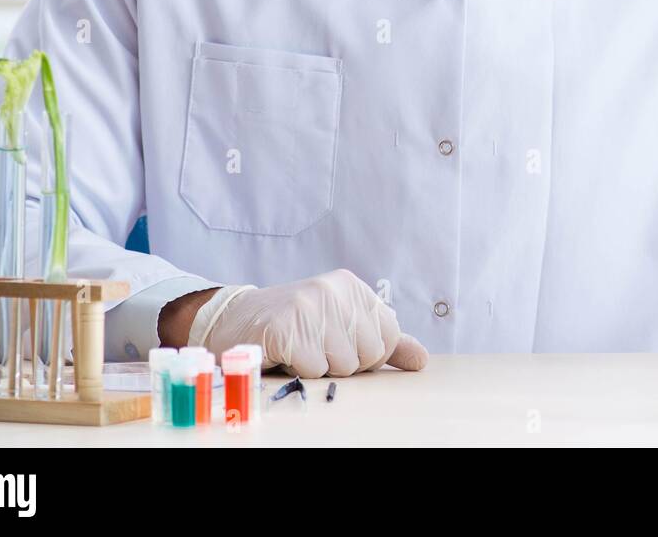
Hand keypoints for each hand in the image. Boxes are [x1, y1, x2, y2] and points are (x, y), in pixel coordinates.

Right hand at [202, 269, 428, 377]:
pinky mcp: (284, 328)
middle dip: (341, 363)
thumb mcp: (343, 326)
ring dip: (318, 368)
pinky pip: (313, 370)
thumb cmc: (296, 327)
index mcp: (352, 287)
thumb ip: (384, 340)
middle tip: (314, 346)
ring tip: (299, 349)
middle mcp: (333, 290)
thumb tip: (422, 360)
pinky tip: (284, 354)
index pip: (388, 338)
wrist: (235, 320)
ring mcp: (308, 306)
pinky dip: (298, 371)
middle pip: (366, 356)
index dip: (365, 354)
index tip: (338, 342)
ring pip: (340, 367)